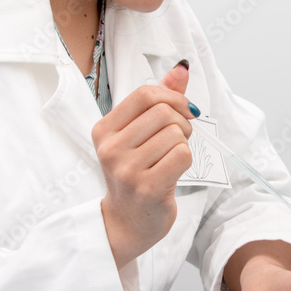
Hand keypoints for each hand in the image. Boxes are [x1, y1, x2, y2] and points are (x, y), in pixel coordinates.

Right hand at [93, 63, 194, 267]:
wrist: (127, 222)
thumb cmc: (136, 173)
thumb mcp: (139, 134)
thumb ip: (160, 99)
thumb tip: (181, 68)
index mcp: (104, 130)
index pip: (145, 94)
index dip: (172, 97)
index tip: (182, 110)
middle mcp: (110, 148)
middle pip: (163, 112)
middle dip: (181, 122)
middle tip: (178, 138)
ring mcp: (126, 170)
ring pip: (175, 133)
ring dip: (184, 143)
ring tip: (172, 157)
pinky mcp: (147, 188)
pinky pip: (182, 155)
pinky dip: (186, 160)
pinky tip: (173, 172)